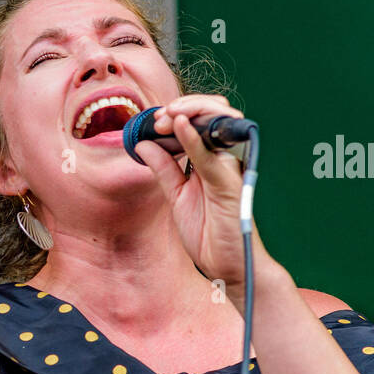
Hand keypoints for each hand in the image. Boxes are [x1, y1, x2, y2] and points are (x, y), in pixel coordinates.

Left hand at [134, 93, 277, 300]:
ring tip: (167, 116)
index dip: (174, 115)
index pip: (197, 123)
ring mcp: (228, 168)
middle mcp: (223, 158)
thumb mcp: (175, 196)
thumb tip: (143, 144)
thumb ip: (163, 169)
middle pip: (211, 114)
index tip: (150, 123)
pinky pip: (210, 156)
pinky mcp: (229, 184)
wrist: (227, 266)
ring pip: (216, 124)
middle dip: (182, 107)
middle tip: (157, 119)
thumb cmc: (208, 232)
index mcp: (210, 159)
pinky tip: (179, 126)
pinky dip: (194, 138)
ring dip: (190, 112)